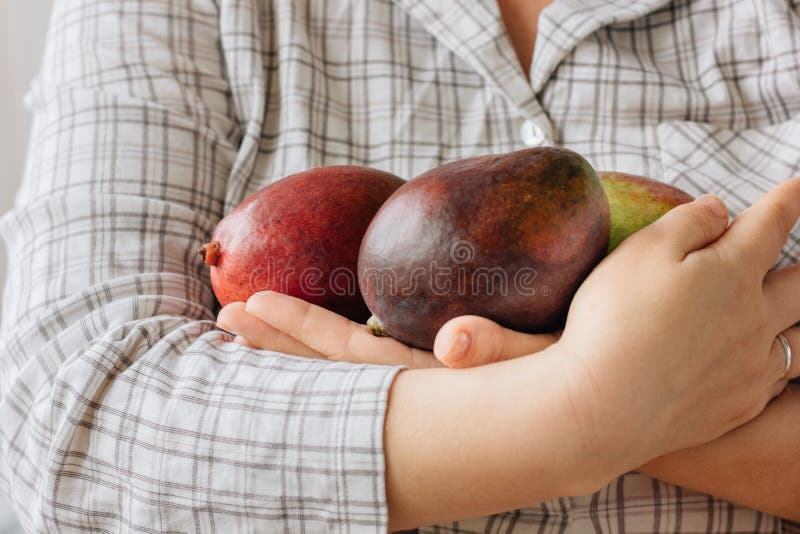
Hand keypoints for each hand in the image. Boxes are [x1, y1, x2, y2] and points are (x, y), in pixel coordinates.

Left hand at [216, 291, 557, 367]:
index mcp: (437, 386)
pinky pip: (379, 364)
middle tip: (226, 321)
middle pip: (335, 371)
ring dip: (300, 348)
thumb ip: (501, 348)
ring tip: (252, 329)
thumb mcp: (547, 359)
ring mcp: (432, 387)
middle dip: (280, 346)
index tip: (248, 309)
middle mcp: (426, 392)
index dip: (298, 334)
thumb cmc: (590, 375)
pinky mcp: (447, 375)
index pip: (350, 361)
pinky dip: (340, 350)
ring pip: (350, 371)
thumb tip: (452, 343)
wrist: (616, 409)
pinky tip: (324, 340)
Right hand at [554, 178, 799, 465]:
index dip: (789, 200)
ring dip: (798, 323)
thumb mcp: (641, 250)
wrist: (602, 407)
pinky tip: (764, 368)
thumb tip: (719, 208)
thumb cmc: (615, 321)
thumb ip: (687, 221)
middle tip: (797, 268)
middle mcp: (754, 320)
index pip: (771, 225)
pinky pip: (776, 384)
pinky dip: (777, 368)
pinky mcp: (737, 408)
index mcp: (732, 273)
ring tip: (791, 318)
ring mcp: (750, 369)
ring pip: (799, 342)